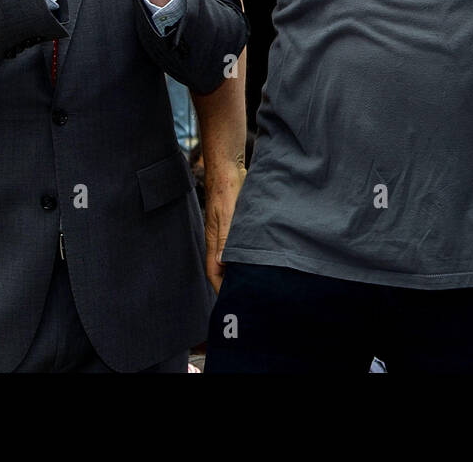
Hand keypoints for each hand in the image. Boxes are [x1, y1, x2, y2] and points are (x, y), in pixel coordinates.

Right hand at [204, 161, 244, 292]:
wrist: (228, 168)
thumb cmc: (226, 189)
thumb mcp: (227, 215)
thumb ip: (225, 239)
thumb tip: (223, 264)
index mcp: (213, 241)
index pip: (214, 273)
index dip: (222, 290)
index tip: (234, 304)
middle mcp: (218, 240)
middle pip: (222, 269)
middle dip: (232, 284)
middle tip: (249, 298)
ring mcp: (226, 233)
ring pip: (231, 259)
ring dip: (240, 271)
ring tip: (256, 284)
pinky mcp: (235, 225)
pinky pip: (238, 247)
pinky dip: (246, 256)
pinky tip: (259, 259)